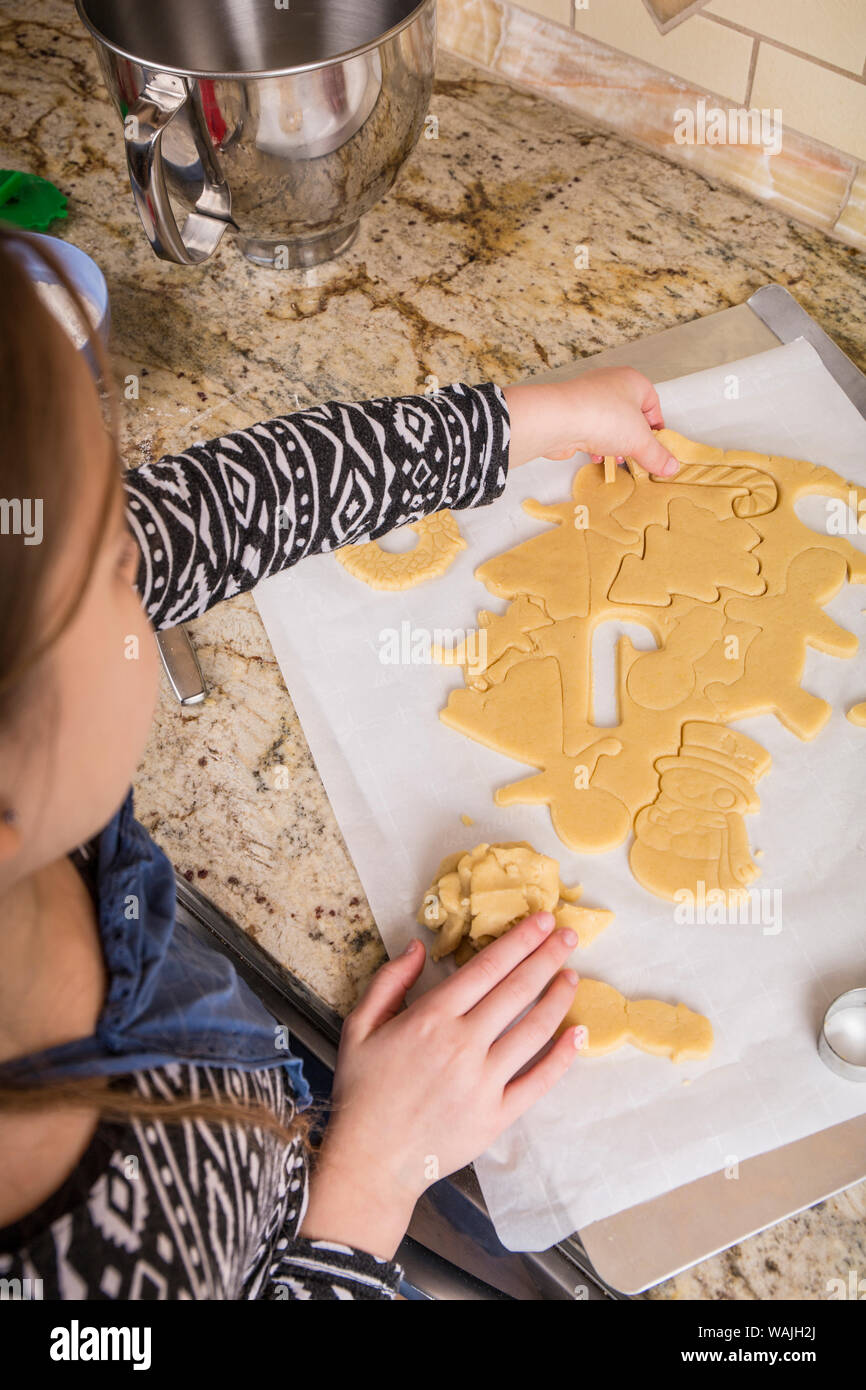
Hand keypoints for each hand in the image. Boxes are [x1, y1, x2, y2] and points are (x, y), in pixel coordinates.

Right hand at [300, 913, 582, 1259]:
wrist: (370, 1160)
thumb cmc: (362, 1091)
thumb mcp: (360, 1026)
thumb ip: (389, 981)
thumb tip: (417, 946)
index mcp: (432, 1017)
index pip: (487, 967)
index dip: (519, 940)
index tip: (541, 921)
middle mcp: (463, 1044)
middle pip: (517, 990)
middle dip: (546, 957)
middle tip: (567, 936)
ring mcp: (484, 1081)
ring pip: (534, 1030)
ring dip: (558, 999)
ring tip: (573, 977)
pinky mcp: (497, 1115)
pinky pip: (538, 1081)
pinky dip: (562, 1057)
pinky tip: (576, 1035)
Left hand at [504, 366, 678, 475]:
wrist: (557, 420)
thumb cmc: (603, 417)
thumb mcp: (639, 440)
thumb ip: (657, 454)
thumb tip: (670, 467)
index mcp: (632, 380)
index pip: (653, 404)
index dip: (656, 428)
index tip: (656, 448)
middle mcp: (610, 383)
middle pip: (630, 415)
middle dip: (633, 439)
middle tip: (636, 456)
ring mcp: (588, 396)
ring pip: (609, 423)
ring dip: (614, 444)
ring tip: (615, 459)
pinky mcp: (572, 412)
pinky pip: (590, 428)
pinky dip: (595, 443)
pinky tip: (595, 457)